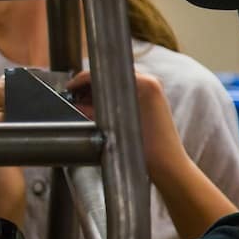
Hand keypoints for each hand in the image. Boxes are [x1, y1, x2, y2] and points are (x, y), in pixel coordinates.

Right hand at [65, 70, 185, 180]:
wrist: (168, 165)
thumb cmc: (148, 150)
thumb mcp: (112, 127)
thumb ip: (91, 112)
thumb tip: (76, 105)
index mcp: (143, 83)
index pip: (104, 73)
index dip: (82, 80)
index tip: (70, 89)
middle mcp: (150, 82)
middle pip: (110, 77)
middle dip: (90, 88)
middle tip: (74, 98)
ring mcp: (154, 90)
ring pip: (116, 85)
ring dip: (100, 94)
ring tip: (84, 106)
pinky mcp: (153, 100)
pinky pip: (125, 93)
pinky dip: (111, 99)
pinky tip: (100, 110)